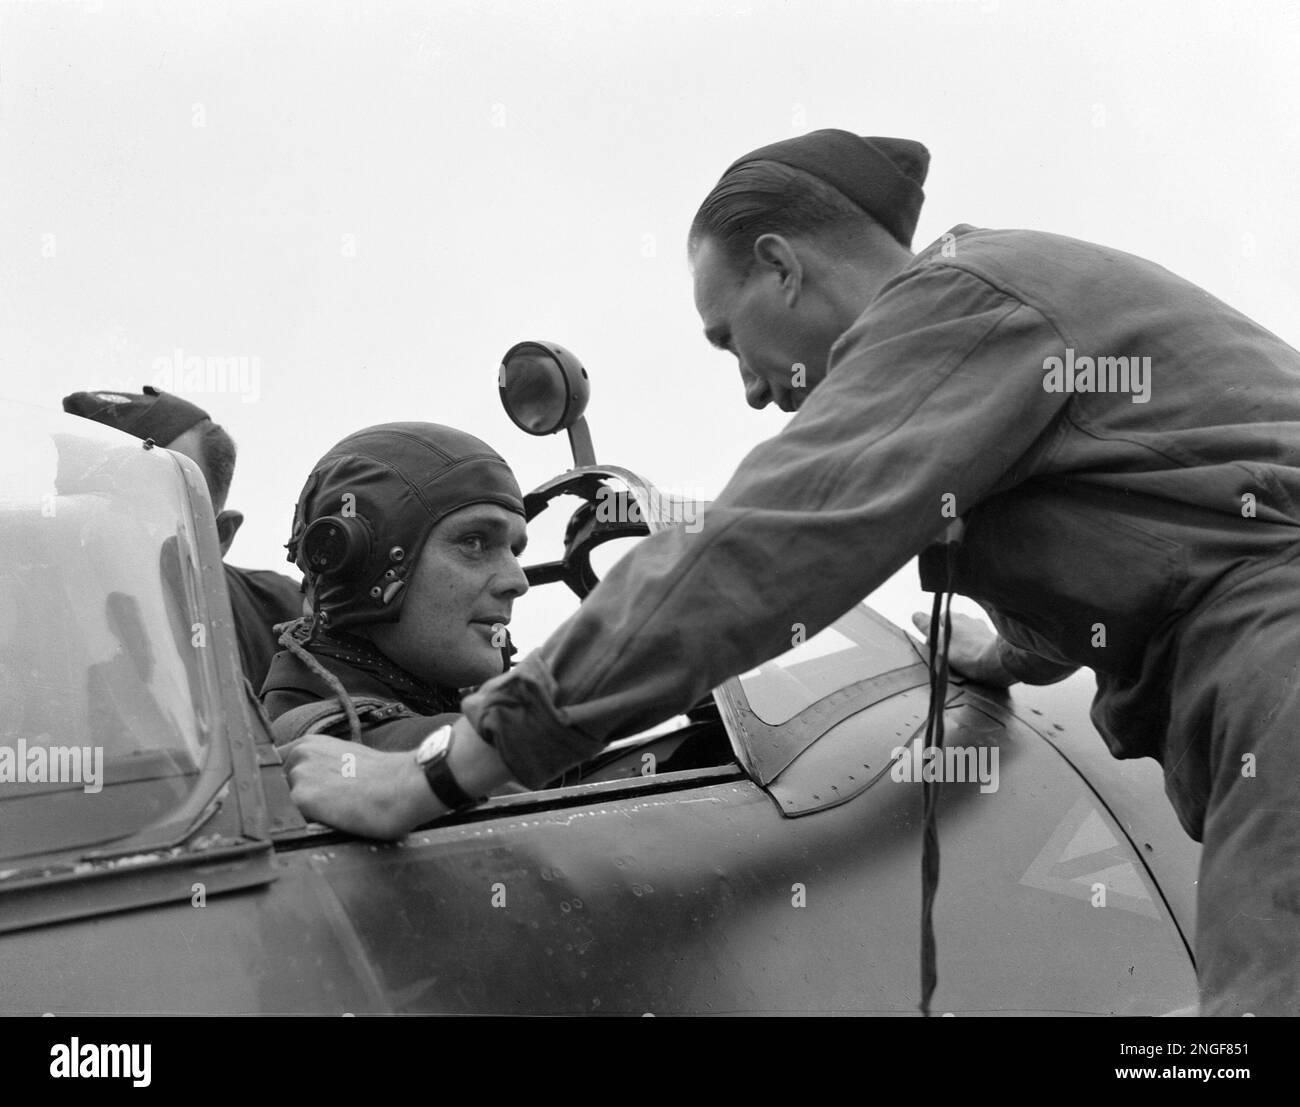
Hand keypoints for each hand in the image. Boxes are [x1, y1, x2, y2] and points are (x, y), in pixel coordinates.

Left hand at [281, 734, 438, 839]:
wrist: (403, 786)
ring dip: (304, 813)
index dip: (289, 785)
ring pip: (288, 804)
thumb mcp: (347, 758)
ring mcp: (298, 775)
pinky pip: (296, 821)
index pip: (279, 768)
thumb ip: (322, 766)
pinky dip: (311, 825)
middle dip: (297, 800)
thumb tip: (317, 785)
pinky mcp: (301, 799)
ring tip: (335, 813)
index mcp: (310, 743)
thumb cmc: (385, 777)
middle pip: (280, 788)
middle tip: (329, 807)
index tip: (306, 796)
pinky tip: (334, 821)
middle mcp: (300, 754)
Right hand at [909, 610, 1015, 687]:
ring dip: (964, 641)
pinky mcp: (993, 638)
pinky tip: (977, 656)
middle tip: (948, 653)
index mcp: (953, 617)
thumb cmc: (966, 653)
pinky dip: (976, 646)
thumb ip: (927, 627)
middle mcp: (968, 618)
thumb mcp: (939, 641)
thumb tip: (915, 614)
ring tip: (963, 657)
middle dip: (949, 635)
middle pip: (953, 624)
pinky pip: (980, 640)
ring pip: (967, 631)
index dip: (934, 632)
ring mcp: (982, 627)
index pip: (937, 618)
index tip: (934, 645)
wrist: (998, 662)